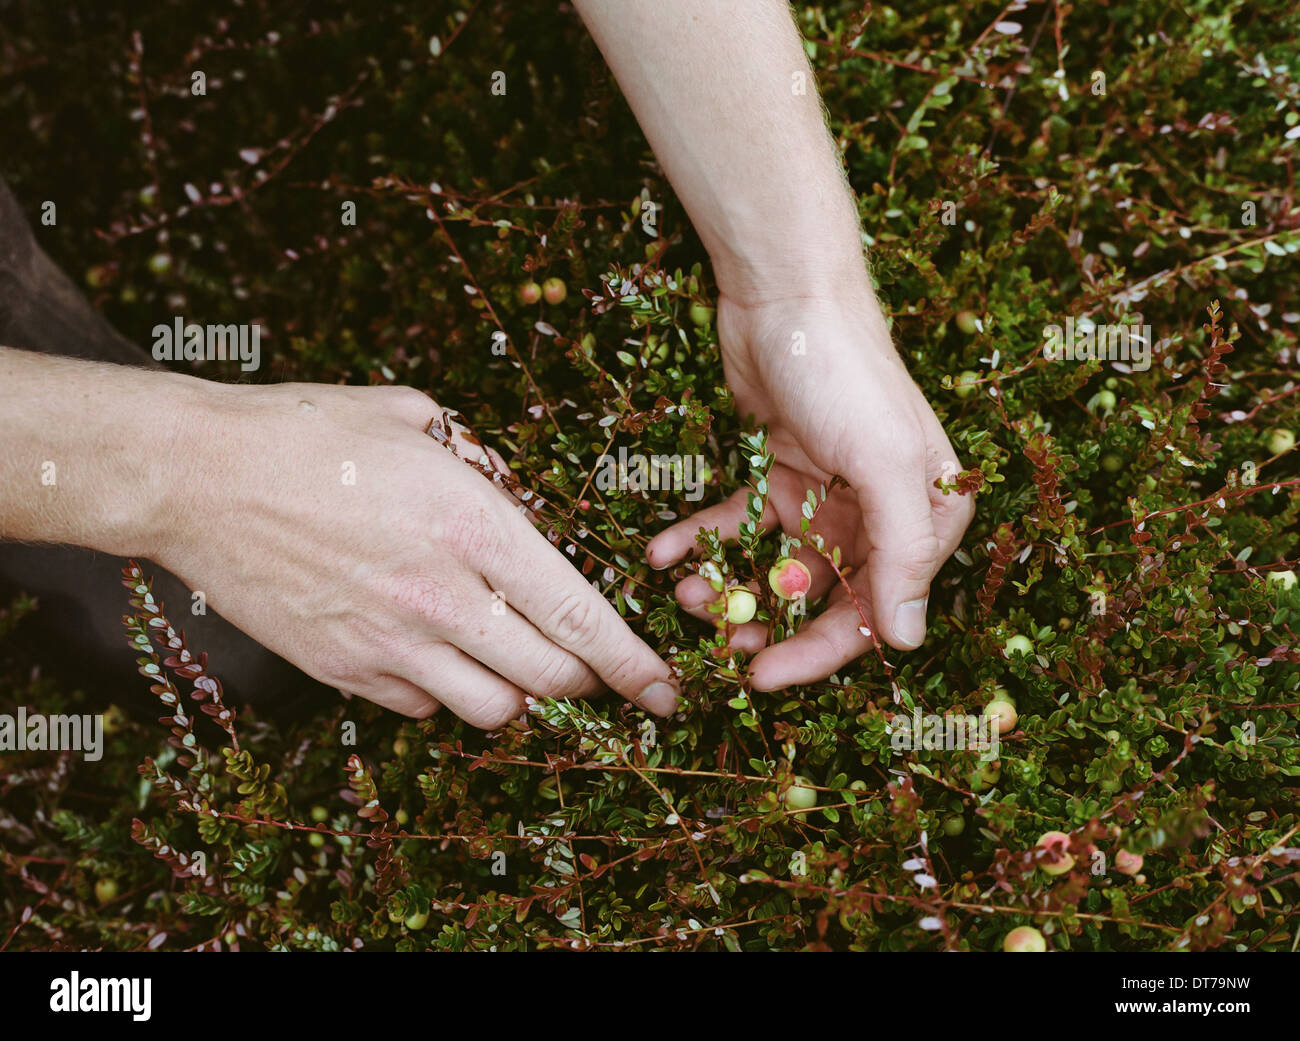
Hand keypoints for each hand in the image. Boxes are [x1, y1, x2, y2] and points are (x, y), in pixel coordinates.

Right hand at [155, 382, 679, 724]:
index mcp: (474, 527)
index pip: (582, 618)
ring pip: (494, 709)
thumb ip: (484, 465)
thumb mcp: (416, 418)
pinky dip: (448, 694)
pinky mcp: (344, 671)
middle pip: (551, 679)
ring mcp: (391, 643)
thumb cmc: (307, 433)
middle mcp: (443, 598)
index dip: (635, 663)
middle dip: (588, 681)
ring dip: (520, 693)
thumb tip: (516, 503)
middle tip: (591, 666)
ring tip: (512, 657)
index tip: (666, 688)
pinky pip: (425, 711)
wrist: (196, 476)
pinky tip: (437, 654)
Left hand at [646, 291, 973, 688]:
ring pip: (772, 562)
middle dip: (766, 622)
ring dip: (730, 583)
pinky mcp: (777, 469)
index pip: (874, 611)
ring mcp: (826, 491)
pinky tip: (665, 552)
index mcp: (924, 517)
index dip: (818, 652)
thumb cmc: (846, 374)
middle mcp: (879, 512)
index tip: (761, 677)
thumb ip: (903, 552)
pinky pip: (739, 520)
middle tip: (714, 641)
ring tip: (684, 592)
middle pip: (820, 596)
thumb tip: (907, 642)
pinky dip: (703, 538)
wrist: (787, 291)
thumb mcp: (885, 462)